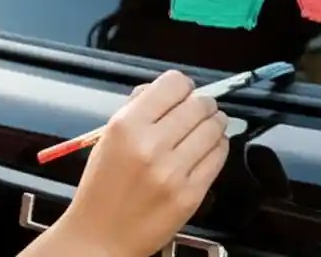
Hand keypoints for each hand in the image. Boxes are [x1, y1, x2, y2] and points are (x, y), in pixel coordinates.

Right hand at [41, 69, 229, 256]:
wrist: (101, 237)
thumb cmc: (102, 186)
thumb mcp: (107, 138)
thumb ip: (136, 108)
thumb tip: (164, 89)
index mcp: (126, 126)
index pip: (174, 83)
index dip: (182, 85)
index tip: (183, 93)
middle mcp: (151, 145)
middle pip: (199, 104)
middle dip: (202, 104)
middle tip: (199, 110)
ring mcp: (174, 171)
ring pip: (214, 128)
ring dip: (214, 123)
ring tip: (207, 127)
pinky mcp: (191, 194)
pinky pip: (219, 156)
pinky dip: (217, 147)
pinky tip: (208, 148)